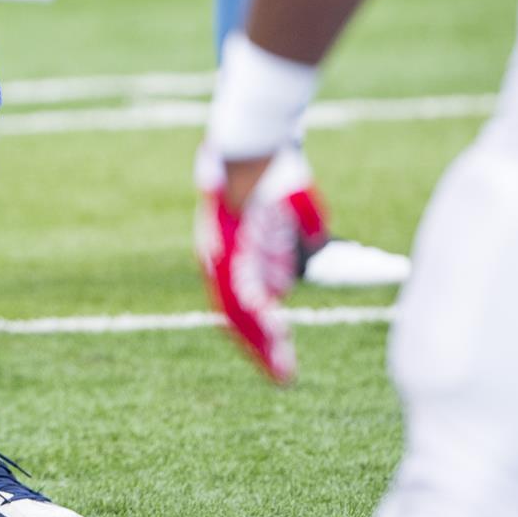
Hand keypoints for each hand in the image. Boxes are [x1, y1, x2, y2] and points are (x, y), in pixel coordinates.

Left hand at [200, 150, 325, 384]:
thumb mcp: (293, 214)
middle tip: (285, 378)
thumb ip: (297, 243)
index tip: (284, 363)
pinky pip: (238, 282)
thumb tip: (291, 279)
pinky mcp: (227, 239)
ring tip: (282, 364)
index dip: (264, 336)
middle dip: (264, 348)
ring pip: (236, 306)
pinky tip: (272, 327)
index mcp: (233, 255)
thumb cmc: (274, 172)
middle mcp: (220, 258)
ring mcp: (221, 250)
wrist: (254, 138)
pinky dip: (256, 309)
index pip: (245, 306)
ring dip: (262, 338)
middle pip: (238, 315)